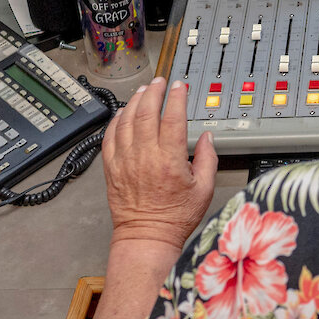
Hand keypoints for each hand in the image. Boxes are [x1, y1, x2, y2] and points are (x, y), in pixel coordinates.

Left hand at [101, 76, 217, 250]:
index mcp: (170, 160)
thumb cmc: (175, 218)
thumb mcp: (204, 189)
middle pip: (146, 113)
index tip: (179, 87)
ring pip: (126, 121)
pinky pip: (110, 137)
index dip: (176, 98)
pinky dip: (116, 121)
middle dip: (154, 92)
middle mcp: (145, 157)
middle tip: (160, 82)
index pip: (172, 118)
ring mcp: (125, 161)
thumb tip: (207, 138)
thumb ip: (208, 159)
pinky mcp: (112, 168)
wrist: (147, 236)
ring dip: (135, 101)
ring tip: (143, 91)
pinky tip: (123, 113)